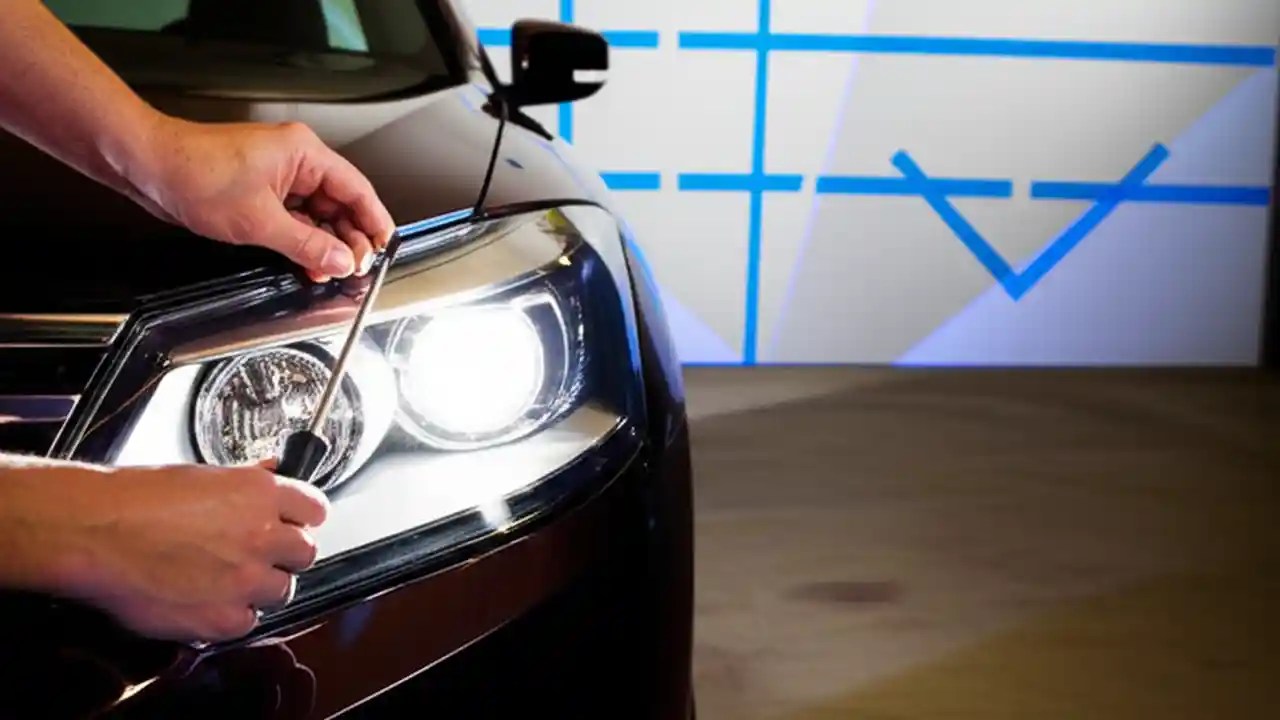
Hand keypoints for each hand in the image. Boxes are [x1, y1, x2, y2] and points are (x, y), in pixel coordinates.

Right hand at [51, 463, 329, 642]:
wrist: (94, 532)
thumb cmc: (134, 500)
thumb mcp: (203, 476)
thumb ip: (248, 482)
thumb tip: (272, 473)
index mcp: (260, 494)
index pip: (315, 509)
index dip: (302, 517)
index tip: (294, 523)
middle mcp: (262, 536)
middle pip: (305, 552)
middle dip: (283, 554)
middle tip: (255, 553)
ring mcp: (246, 579)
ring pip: (282, 590)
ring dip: (260, 587)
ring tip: (225, 578)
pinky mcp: (223, 617)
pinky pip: (248, 622)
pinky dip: (231, 615)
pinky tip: (206, 599)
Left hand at [128, 117, 394, 282]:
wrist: (147, 165)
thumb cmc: (193, 172)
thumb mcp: (259, 221)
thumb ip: (307, 245)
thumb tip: (340, 260)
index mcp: (304, 153)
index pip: (357, 189)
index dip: (374, 222)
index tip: (385, 247)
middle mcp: (296, 161)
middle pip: (340, 203)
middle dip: (349, 238)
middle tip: (357, 268)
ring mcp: (278, 176)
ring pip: (318, 214)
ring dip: (325, 243)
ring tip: (333, 270)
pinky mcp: (262, 191)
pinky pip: (295, 218)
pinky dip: (303, 240)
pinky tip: (309, 261)